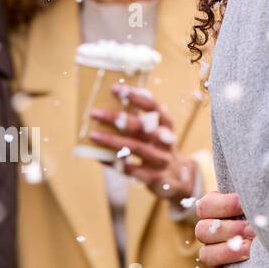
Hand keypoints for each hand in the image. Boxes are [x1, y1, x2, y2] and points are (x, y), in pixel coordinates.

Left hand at [89, 84, 196, 204]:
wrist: (177, 178)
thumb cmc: (156, 148)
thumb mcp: (154, 132)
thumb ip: (137, 122)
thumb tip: (105, 110)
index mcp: (166, 124)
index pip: (153, 107)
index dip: (135, 97)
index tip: (115, 89)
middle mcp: (166, 140)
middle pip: (141, 126)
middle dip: (117, 118)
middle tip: (94, 112)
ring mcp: (162, 159)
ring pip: (135, 147)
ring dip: (112, 140)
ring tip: (92, 135)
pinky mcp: (155, 178)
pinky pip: (131, 170)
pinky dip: (114, 163)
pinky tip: (99, 157)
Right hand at [194, 191, 254, 267]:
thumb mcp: (265, 203)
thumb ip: (256, 198)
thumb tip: (259, 196)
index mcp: (218, 211)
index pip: (205, 206)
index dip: (224, 205)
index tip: (244, 205)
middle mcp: (212, 233)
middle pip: (202, 230)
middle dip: (230, 229)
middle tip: (252, 230)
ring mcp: (215, 256)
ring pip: (205, 254)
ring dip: (225, 252)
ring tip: (249, 249)